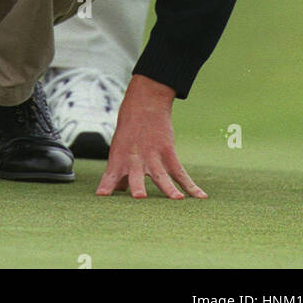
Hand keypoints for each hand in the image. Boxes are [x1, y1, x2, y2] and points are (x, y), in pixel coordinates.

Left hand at [96, 75, 206, 199]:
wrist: (145, 104)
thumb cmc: (128, 129)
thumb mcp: (118, 148)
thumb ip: (118, 171)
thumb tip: (118, 191)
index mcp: (119, 157)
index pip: (110, 174)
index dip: (106, 185)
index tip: (101, 196)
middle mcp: (135, 159)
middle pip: (136, 175)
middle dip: (137, 186)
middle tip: (139, 197)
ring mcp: (153, 156)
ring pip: (161, 175)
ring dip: (168, 188)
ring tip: (177, 199)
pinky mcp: (168, 153)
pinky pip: (180, 173)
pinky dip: (191, 186)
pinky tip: (201, 197)